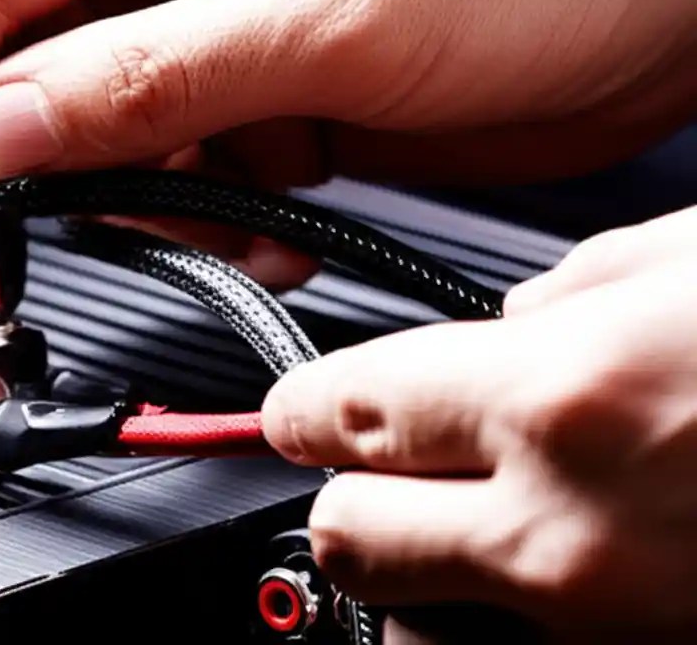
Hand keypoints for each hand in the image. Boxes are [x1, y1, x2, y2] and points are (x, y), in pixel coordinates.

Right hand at [0, 0, 696, 286]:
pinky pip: (198, 161)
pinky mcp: (284, 90)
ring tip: (203, 221)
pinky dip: (212, 211)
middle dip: (23, 159)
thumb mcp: (323, 20)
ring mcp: (232, 26)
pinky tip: (260, 221)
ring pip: (116, 129)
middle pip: (36, 63)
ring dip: (136, 199)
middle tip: (4, 237)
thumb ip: (144, 80)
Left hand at [260, 205, 696, 642]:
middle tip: (389, 460)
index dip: (300, 407)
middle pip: (346, 533)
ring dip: (423, 567)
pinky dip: (510, 616)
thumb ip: (575, 291)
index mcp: (561, 396)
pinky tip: (569, 564)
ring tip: (486, 521)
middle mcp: (566, 529)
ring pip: (415, 621)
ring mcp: (606, 624)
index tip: (296, 410)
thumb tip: (515, 320)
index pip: (342, 411)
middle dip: (348, 488)